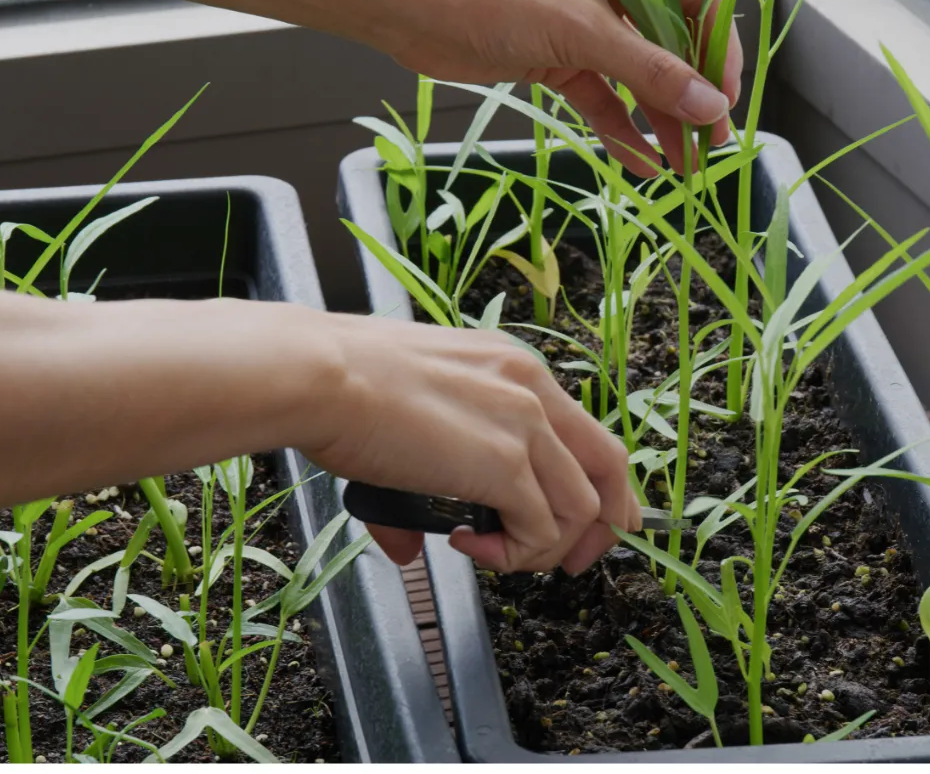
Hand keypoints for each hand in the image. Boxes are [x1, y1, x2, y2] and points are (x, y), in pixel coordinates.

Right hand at [294, 313, 641, 574]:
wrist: (320, 376)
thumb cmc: (345, 382)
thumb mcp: (409, 411)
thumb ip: (425, 473)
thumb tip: (408, 545)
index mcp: (514, 367)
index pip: (586, 431)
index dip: (596, 486)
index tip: (581, 524)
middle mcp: (532, 389)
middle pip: (609, 468)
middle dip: (600, 527)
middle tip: (570, 562)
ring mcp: (524, 425)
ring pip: (580, 509)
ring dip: (541, 547)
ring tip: (486, 550)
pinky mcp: (504, 464)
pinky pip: (539, 531)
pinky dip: (511, 554)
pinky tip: (464, 543)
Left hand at [380, 0, 742, 174]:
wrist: (413, 9)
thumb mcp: (585, 34)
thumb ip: (651, 72)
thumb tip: (709, 105)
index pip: (698, 5)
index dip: (718, 55)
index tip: (727, 102)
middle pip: (669, 48)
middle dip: (691, 98)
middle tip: (711, 146)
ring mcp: (582, 28)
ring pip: (635, 78)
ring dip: (659, 122)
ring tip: (683, 165)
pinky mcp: (555, 59)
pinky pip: (599, 96)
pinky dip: (618, 129)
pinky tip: (641, 163)